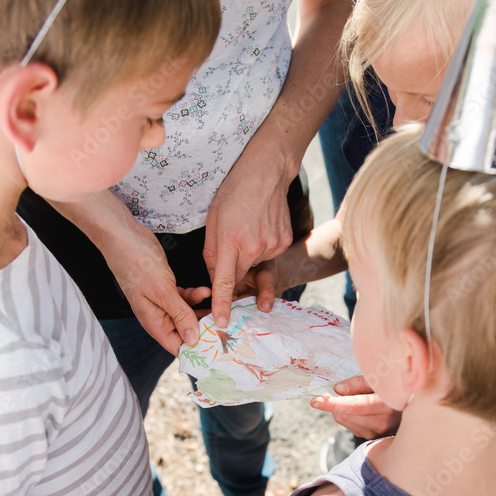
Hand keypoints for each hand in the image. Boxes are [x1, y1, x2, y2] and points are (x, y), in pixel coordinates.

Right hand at [104, 222, 209, 354]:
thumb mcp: (162, 291)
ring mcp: (162, 301)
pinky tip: (206, 290)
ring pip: (188, 314)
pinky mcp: (167, 288)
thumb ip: (179, 315)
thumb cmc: (137, 263)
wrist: (125, 237)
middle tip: (225, 326)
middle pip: (185, 332)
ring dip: (203, 310)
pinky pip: (185, 298)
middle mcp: (158, 315)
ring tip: (219, 306)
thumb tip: (192, 340)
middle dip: (204, 329)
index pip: (177, 346)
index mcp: (154, 322)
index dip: (196, 350)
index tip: (217, 347)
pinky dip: (196, 295)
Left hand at [203, 142, 294, 326]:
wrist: (266, 173)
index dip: (223, 304)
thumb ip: (212, 253)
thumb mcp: (213, 221)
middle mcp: (254, 247)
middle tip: (230, 254)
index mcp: (231, 242)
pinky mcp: (283, 242)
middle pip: (240, 276)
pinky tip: (259, 228)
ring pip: (254, 265)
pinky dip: (261, 248)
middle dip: (233, 274)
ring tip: (247, 229)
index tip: (222, 322)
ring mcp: (272, 246)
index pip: (225, 282)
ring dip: (248, 257)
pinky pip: (268, 255)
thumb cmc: (234, 193)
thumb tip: (214, 277)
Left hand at [310, 376, 401, 439]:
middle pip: (345, 413)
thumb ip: (359, 383)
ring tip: (355, 398)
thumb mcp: (380, 379)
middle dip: (335, 402)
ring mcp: (378, 432)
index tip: (315, 401)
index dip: (333, 402)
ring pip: (344, 419)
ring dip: (341, 408)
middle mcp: (384, 422)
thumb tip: (338, 389)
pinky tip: (359, 409)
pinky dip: (347, 415)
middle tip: (339, 390)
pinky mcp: (372, 437)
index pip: (355, 405)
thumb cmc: (394, 386)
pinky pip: (349, 425)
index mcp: (388, 403)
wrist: (413, 406)